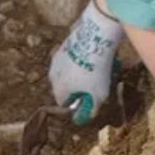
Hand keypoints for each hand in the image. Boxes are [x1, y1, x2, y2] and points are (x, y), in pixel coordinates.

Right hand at [49, 1, 121, 120]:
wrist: (95, 38)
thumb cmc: (96, 70)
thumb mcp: (99, 95)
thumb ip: (91, 108)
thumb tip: (86, 117)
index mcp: (58, 88)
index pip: (63, 102)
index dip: (77, 102)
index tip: (89, 99)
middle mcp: (53, 74)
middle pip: (66, 86)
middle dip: (80, 87)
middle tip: (97, 84)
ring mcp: (58, 57)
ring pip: (70, 70)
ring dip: (82, 72)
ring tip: (100, 69)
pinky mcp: (65, 44)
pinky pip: (74, 57)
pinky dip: (83, 59)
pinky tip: (97, 57)